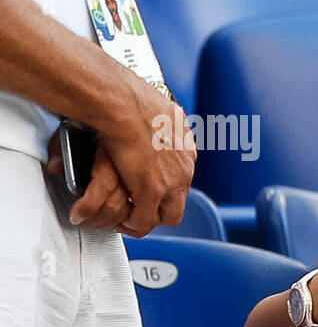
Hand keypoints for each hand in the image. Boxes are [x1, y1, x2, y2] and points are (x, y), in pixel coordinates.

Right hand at [74, 75, 195, 235]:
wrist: (127, 105)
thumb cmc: (133, 101)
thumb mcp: (159, 110)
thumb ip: (163, 119)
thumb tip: (163, 115)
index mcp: (185, 147)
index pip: (183, 174)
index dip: (168, 183)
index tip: (153, 181)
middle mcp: (184, 167)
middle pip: (181, 200)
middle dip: (163, 207)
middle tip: (144, 207)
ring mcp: (171, 183)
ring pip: (168, 215)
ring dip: (151, 218)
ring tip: (133, 219)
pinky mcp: (151, 192)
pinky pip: (145, 221)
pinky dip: (134, 225)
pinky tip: (122, 223)